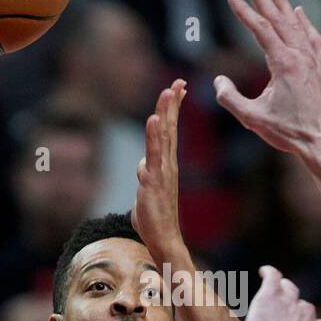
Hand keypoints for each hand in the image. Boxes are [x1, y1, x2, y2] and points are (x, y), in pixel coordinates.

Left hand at [131, 79, 186, 255]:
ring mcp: (163, 171)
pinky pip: (154, 154)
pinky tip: (154, 119)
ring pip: (164, 135)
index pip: (170, 132)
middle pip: (170, 127)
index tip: (177, 90)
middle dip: (173, 103)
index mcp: (167, 165)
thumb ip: (146, 175)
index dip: (173, 110)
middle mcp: (168, 164)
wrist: (163, 239)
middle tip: (178, 82)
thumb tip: (142, 167)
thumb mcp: (147, 191)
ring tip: (168, 91)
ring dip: (166, 112)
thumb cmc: (154, 218)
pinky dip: (154, 135)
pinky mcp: (154, 180)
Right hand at [215, 0, 320, 162]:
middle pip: (279, 18)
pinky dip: (305, 23)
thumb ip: (230, 98)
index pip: (261, 29)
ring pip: (298, 25)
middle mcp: (301, 56)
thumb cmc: (287, 133)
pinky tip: (299, 13)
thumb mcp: (252, 118)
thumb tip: (218, 81)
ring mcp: (314, 61)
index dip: (244, 11)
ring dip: (284, 4)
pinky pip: (313, 38)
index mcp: (284, 64)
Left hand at [245, 265, 320, 320]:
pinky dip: (269, 273)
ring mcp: (290, 303)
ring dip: (282, 294)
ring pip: (289, 291)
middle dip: (292, 314)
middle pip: (302, 307)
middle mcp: (308, 314)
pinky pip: (273, 277)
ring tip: (272, 299)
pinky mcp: (271, 296)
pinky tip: (264, 272)